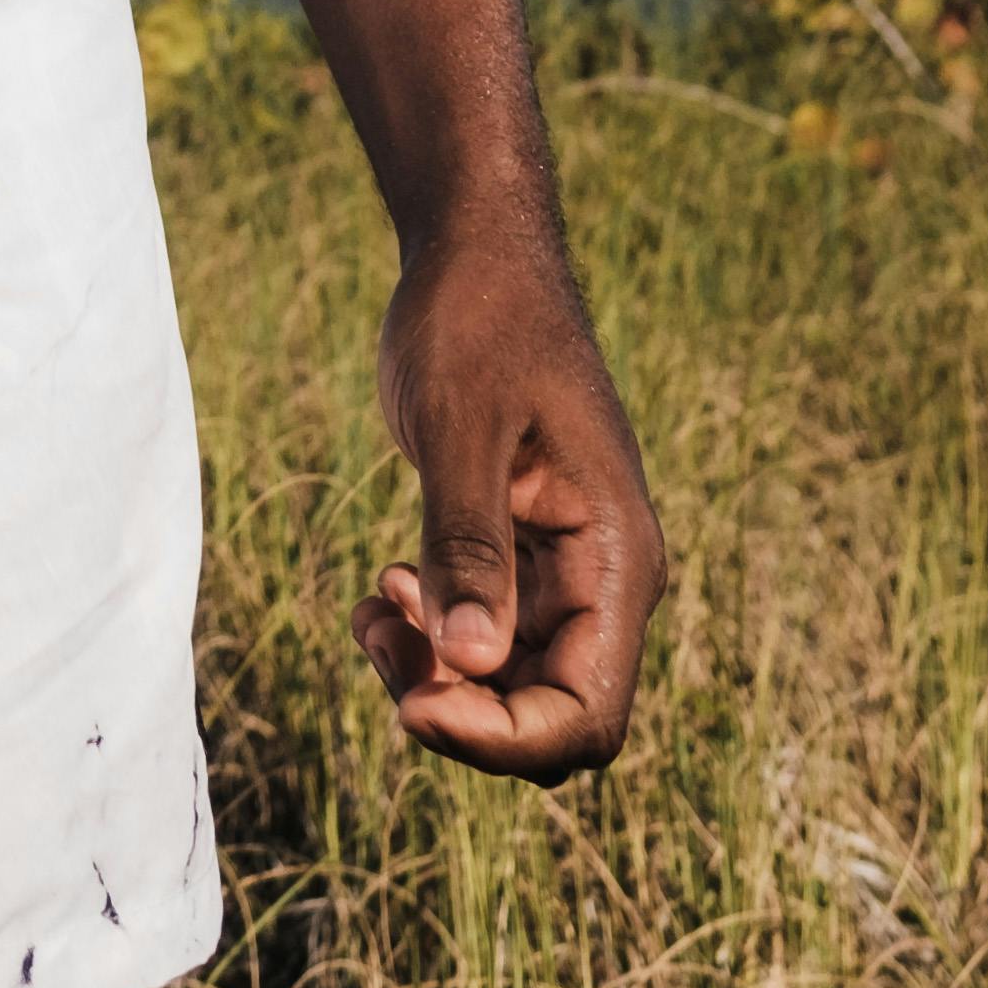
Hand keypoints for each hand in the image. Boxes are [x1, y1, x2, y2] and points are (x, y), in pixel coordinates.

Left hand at [353, 225, 665, 779]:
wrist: (476, 249)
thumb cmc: (477, 319)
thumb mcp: (461, 426)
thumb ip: (469, 544)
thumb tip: (470, 664)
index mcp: (616, 558)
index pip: (585, 716)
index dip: (502, 738)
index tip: (415, 702)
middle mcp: (605, 580)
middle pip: (551, 717)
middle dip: (464, 712)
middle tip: (383, 642)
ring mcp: (566, 572)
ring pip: (513, 687)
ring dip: (439, 677)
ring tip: (372, 612)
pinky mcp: (524, 555)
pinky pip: (488, 640)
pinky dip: (434, 638)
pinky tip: (384, 591)